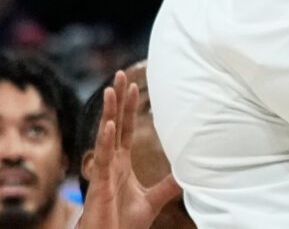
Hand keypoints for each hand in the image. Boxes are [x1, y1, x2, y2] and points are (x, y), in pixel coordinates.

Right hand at [81, 71, 185, 228]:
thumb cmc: (122, 225)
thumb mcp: (152, 201)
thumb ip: (168, 186)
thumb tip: (188, 173)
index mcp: (121, 164)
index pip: (126, 129)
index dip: (129, 107)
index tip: (133, 85)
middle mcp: (111, 163)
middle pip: (114, 124)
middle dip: (117, 100)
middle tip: (119, 74)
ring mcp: (104, 171)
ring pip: (106, 135)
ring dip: (109, 112)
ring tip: (111, 90)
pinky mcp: (100, 184)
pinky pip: (103, 159)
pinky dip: (106, 141)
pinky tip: (109, 125)